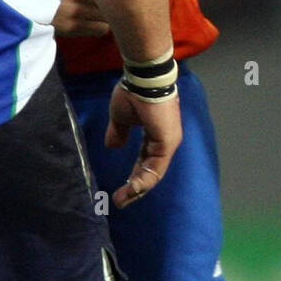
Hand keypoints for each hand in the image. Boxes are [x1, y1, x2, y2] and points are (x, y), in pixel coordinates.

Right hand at [105, 80, 181, 207]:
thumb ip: (118, 133)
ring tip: (122, 199)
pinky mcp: (168, 142)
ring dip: (138, 188)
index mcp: (155, 135)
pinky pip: (157, 167)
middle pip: (151, 172)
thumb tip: (112, 147)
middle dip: (135, 189)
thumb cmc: (133, 93)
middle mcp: (165, 141)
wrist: (143, 79)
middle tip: (120, 201)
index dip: (133, 177)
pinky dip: (145, 180)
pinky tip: (132, 188)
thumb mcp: (121, 117)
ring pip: (154, 173)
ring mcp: (168, 142)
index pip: (145, 162)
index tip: (120, 191)